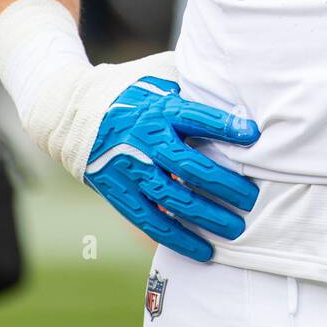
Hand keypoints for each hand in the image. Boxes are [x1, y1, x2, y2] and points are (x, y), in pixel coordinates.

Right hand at [84, 71, 259, 261]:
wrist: (73, 111)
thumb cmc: (130, 92)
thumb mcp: (158, 76)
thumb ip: (190, 83)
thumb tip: (233, 84)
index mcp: (160, 109)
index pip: (198, 118)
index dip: (226, 127)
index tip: (254, 136)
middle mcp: (146, 140)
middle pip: (191, 166)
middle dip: (225, 184)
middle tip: (251, 198)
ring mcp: (131, 169)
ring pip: (174, 199)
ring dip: (207, 216)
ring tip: (236, 229)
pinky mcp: (118, 192)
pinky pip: (151, 221)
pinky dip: (178, 238)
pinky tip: (203, 250)